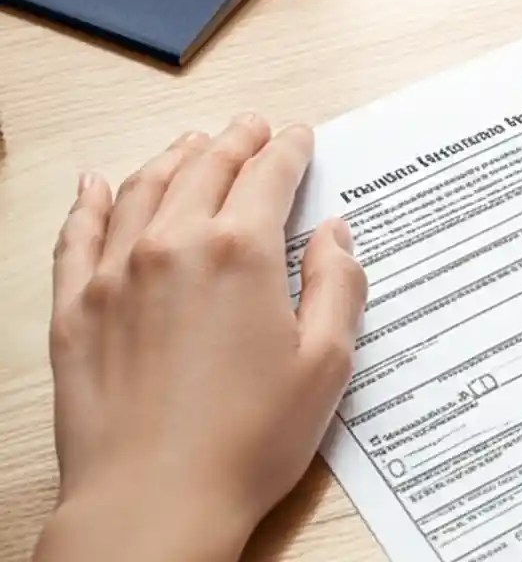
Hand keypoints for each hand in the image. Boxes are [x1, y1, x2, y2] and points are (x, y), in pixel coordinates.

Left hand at [35, 115, 367, 561]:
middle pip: (206, 168)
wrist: (154, 502)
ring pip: (143, 188)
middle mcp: (174, 245)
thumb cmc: (247, 441)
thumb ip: (337, 286)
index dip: (288, 150)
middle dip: (235, 140)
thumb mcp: (326, 364)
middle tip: (252, 126)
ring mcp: (115, 273)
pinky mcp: (76, 308)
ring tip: (192, 143)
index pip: (268, 176)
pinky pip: (78, 234)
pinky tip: (96, 184)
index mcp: (241, 252)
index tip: (298, 138)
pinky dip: (90, 201)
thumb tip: (334, 233)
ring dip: (174, 157)